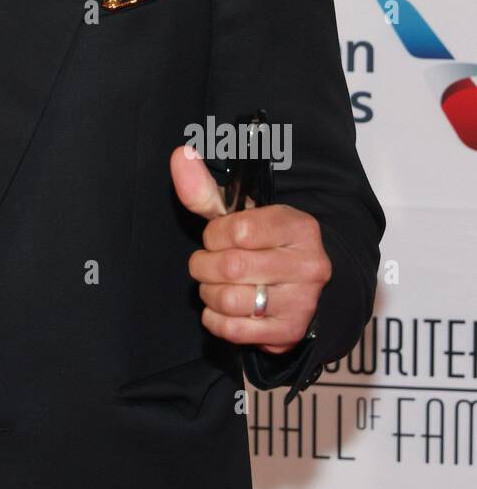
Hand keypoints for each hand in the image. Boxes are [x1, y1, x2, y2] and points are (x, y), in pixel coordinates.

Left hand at [169, 143, 330, 355]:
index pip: (238, 230)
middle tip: (207, 263)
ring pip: (230, 301)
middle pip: (231, 267)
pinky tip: (223, 307)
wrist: (302, 284)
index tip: (216, 238)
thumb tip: (179, 155)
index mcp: (299, 226)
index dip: (214, 236)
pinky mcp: (290, 332)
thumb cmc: (263, 243)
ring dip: (209, 293)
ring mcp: (303, 302)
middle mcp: (309, 265)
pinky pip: (234, 330)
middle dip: (204, 265)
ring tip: (215, 284)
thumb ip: (204, 188)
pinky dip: (216, 319)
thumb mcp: (239, 213)